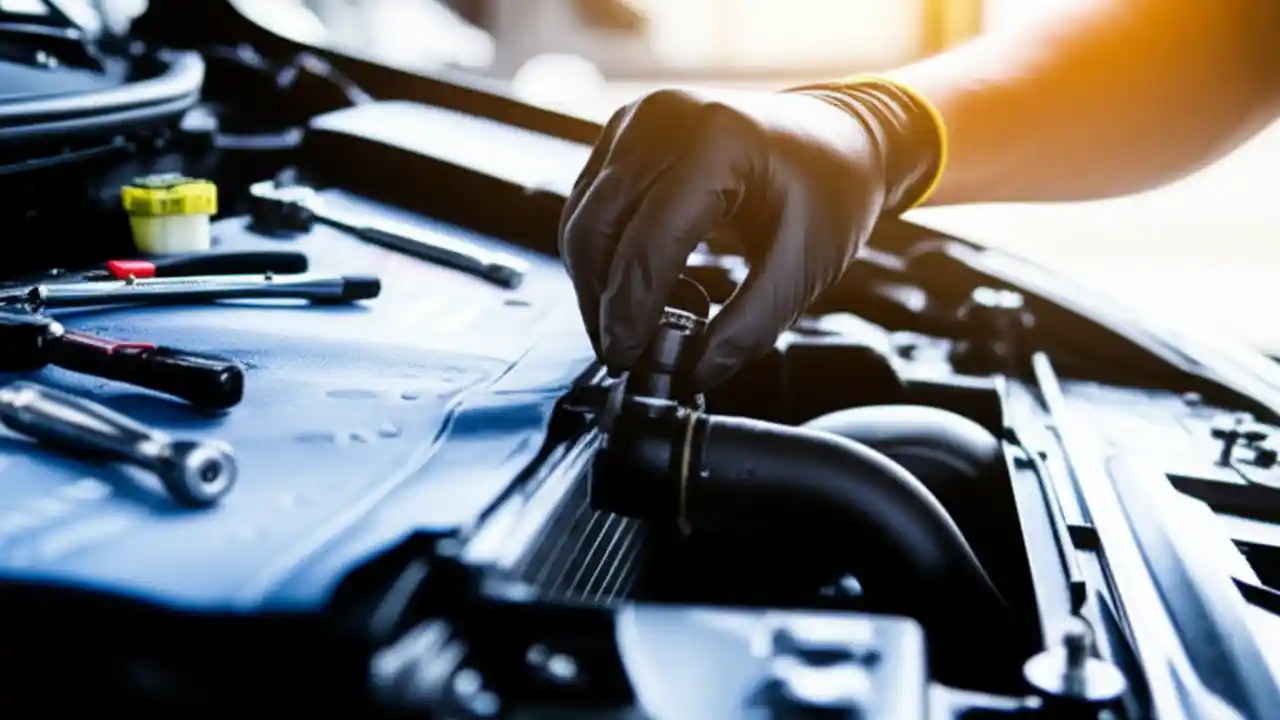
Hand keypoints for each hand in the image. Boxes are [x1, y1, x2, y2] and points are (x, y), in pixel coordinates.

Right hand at [559, 83, 938, 388]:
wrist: (838, 134)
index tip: (628, 358)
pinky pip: (590, 202)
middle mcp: (664, 117)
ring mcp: (638, 119)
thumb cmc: (831, 188)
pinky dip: (599, 252)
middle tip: (619, 355)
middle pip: (598, 227)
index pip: (650, 240)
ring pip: (583, 217)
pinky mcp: (625, 131)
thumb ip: (750, 326)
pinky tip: (625, 288)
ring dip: (593, 282)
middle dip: (601, 303)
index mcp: (717, 140)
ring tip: (621, 329)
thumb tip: (693, 374)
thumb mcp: (806, 264)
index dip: (631, 309)